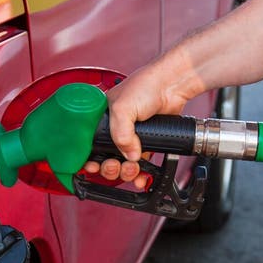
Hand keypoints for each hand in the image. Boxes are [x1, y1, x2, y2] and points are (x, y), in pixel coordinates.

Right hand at [83, 63, 189, 187]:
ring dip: (126, 173)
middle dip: (110, 168)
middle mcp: (115, 130)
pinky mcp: (146, 144)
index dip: (90, 159)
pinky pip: (139, 165)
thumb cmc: (146, 85)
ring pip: (123, 166)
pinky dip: (140, 175)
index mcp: (103, 120)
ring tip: (132, 169)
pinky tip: (141, 177)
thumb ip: (120, 135)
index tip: (93, 166)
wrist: (172, 85)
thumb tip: (129, 156)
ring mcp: (131, 138)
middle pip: (106, 160)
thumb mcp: (122, 108)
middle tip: (115, 166)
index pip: (91, 146)